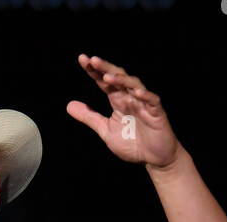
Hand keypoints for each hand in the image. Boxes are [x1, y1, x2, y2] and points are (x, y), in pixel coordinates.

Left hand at [65, 55, 180, 169]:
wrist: (153, 158)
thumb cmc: (132, 143)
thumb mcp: (106, 130)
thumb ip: (90, 117)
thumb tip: (69, 105)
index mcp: (118, 100)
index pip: (104, 81)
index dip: (94, 71)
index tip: (82, 59)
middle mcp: (130, 97)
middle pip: (118, 77)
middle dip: (105, 67)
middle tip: (92, 60)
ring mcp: (144, 103)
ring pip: (133, 84)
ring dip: (121, 80)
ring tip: (107, 76)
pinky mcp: (157, 112)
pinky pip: (151, 100)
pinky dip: (144, 95)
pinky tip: (135, 92)